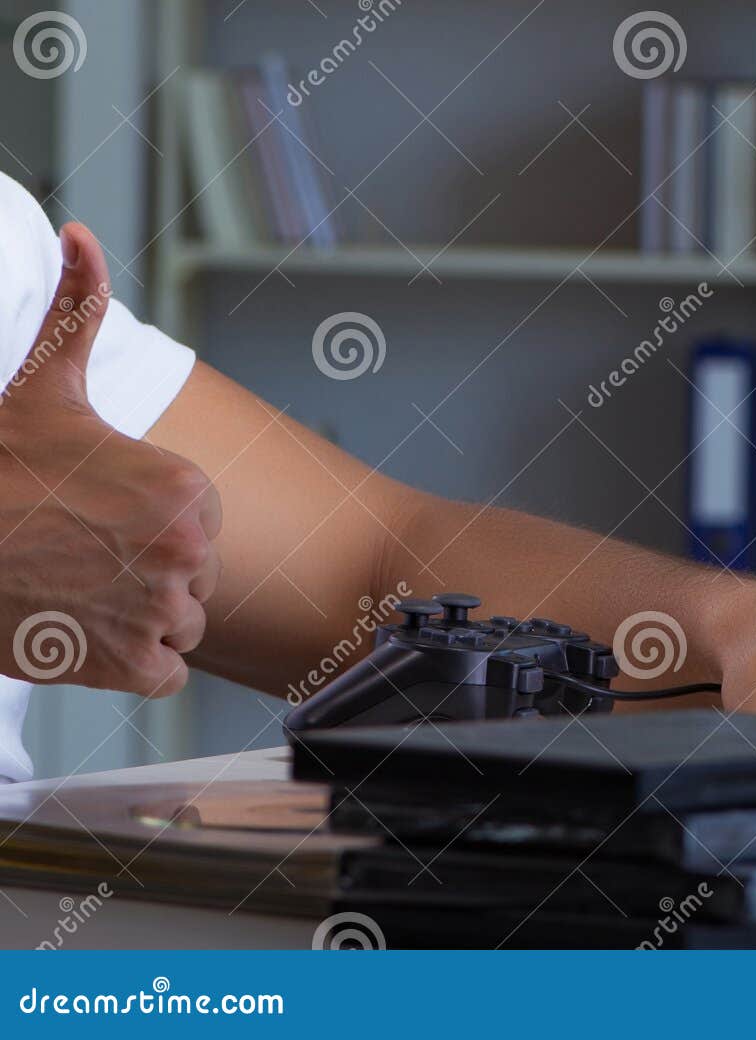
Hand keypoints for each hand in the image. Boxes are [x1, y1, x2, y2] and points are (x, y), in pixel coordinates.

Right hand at [0, 223, 220, 695]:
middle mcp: (189, 551)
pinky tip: (83, 632)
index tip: (99, 524)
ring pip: (178, 628)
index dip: (152, 534)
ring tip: (78, 593)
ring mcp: (162, 611)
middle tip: (80, 560)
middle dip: (147, 578)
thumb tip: (84, 236)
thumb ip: (81, 308)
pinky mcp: (134, 664)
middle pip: (192, 582)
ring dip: (137, 622)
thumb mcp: (44, 382)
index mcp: (189, 491)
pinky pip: (162, 673)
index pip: (201, 533)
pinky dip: (126, 664)